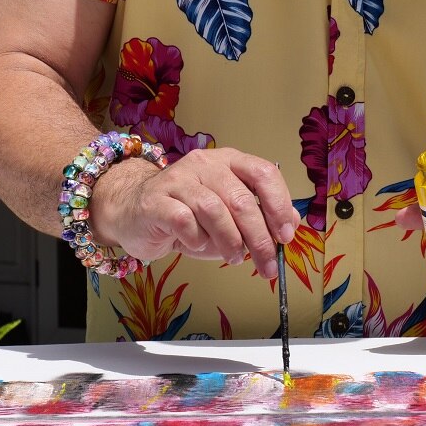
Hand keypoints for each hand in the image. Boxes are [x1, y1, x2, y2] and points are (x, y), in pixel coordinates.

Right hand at [90, 148, 299, 278]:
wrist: (133, 211)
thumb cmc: (187, 216)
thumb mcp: (229, 216)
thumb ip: (260, 216)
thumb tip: (292, 224)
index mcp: (228, 161)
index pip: (263, 173)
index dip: (279, 205)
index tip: (286, 235)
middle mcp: (204, 164)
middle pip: (240, 199)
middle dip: (259, 237)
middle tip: (266, 264)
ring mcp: (178, 179)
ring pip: (214, 210)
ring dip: (229, 241)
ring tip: (233, 258)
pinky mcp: (156, 200)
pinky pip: (184, 221)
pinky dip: (197, 240)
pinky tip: (196, 246)